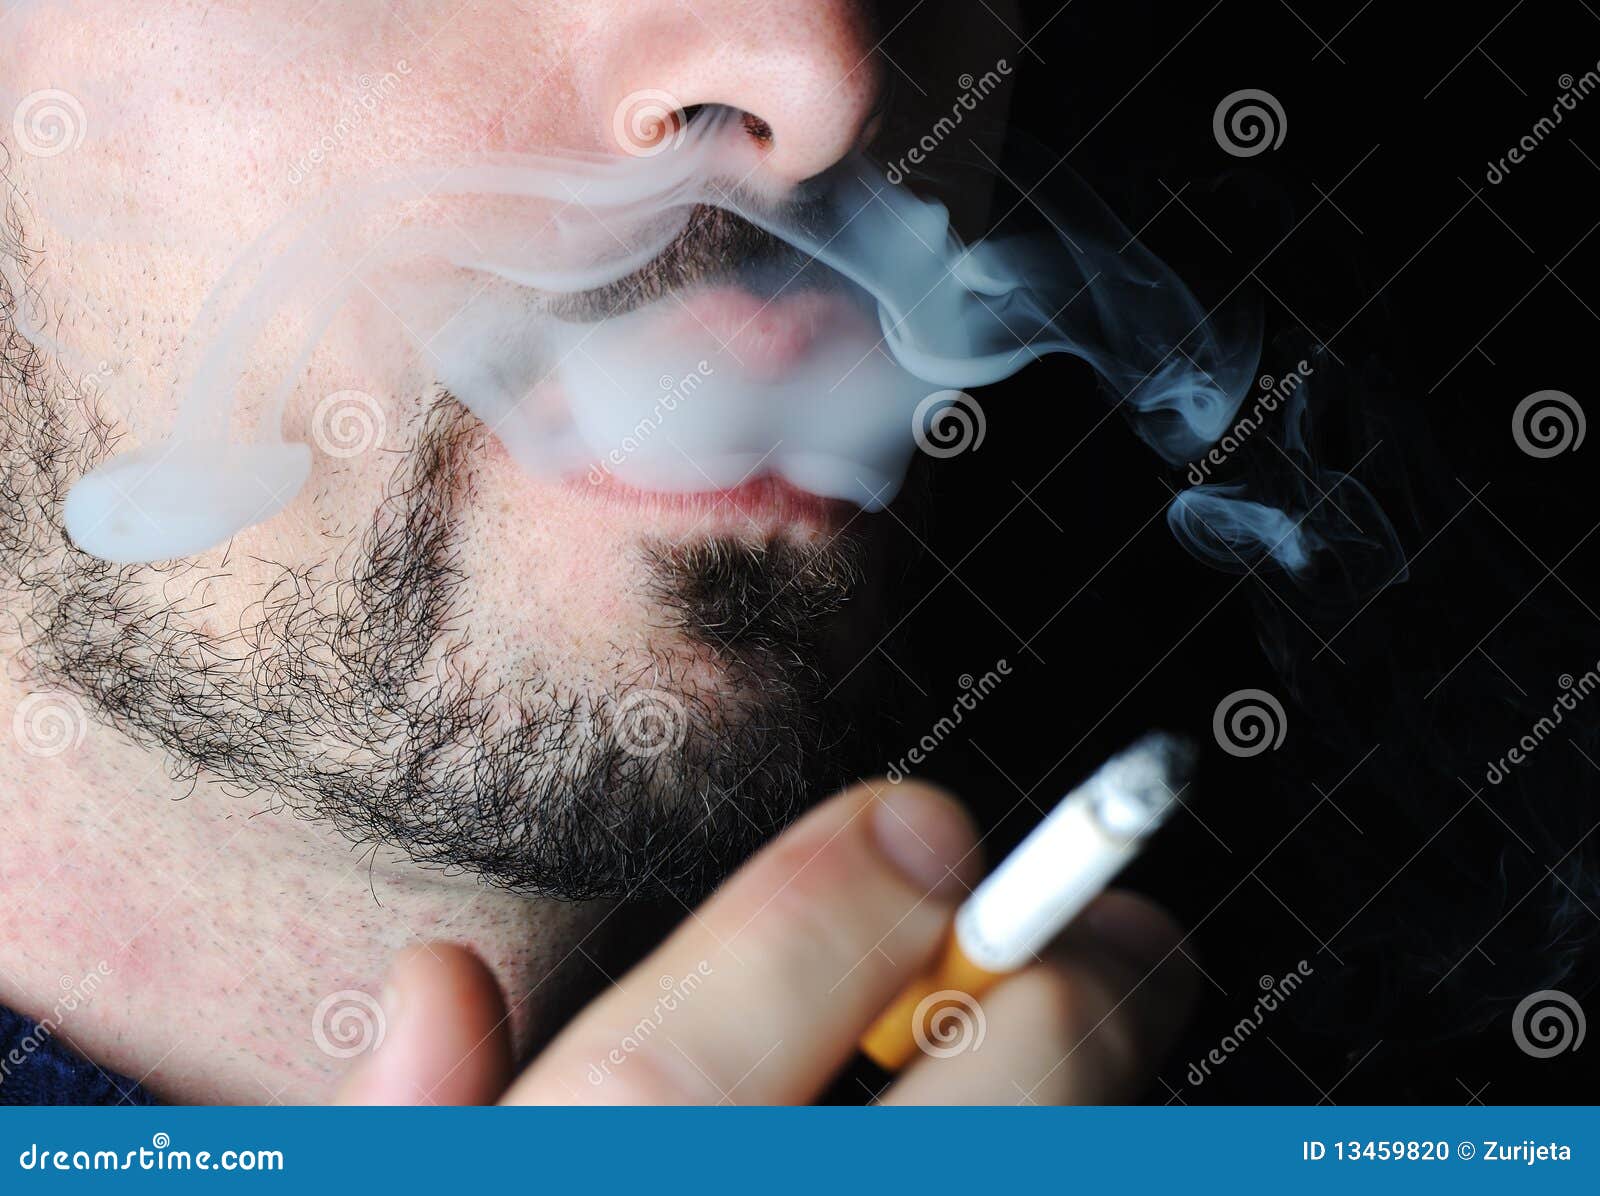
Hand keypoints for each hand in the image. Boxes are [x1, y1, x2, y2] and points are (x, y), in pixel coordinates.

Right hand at [337, 780, 1197, 1104]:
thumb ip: (410, 1126)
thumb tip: (436, 984)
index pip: (666, 1083)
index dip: (808, 927)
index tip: (917, 823)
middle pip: (919, 1149)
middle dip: (1039, 1004)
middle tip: (1122, 918)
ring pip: (1017, 1190)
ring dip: (1103, 1090)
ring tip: (1142, 996)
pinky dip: (1101, 1149)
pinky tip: (1102, 1113)